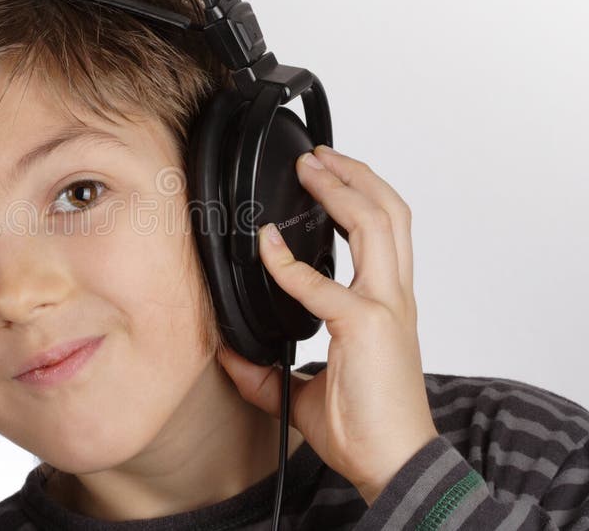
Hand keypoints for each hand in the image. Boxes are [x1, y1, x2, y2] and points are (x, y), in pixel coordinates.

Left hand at [218, 144, 438, 505]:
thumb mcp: (302, 392)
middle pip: (390, 213)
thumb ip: (266, 371)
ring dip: (343, 188)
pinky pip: (321, 283)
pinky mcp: (364, 325)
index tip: (325, 183)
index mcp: (387, 305)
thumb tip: (228, 355)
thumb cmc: (365, 428)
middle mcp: (393, 297)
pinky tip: (267, 245)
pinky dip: (289, 262)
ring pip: (377, 224)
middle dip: (355, 175)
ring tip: (313, 167)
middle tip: (319, 157)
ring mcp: (384, 307)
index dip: (357, 199)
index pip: (383, 234)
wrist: (393, 464)